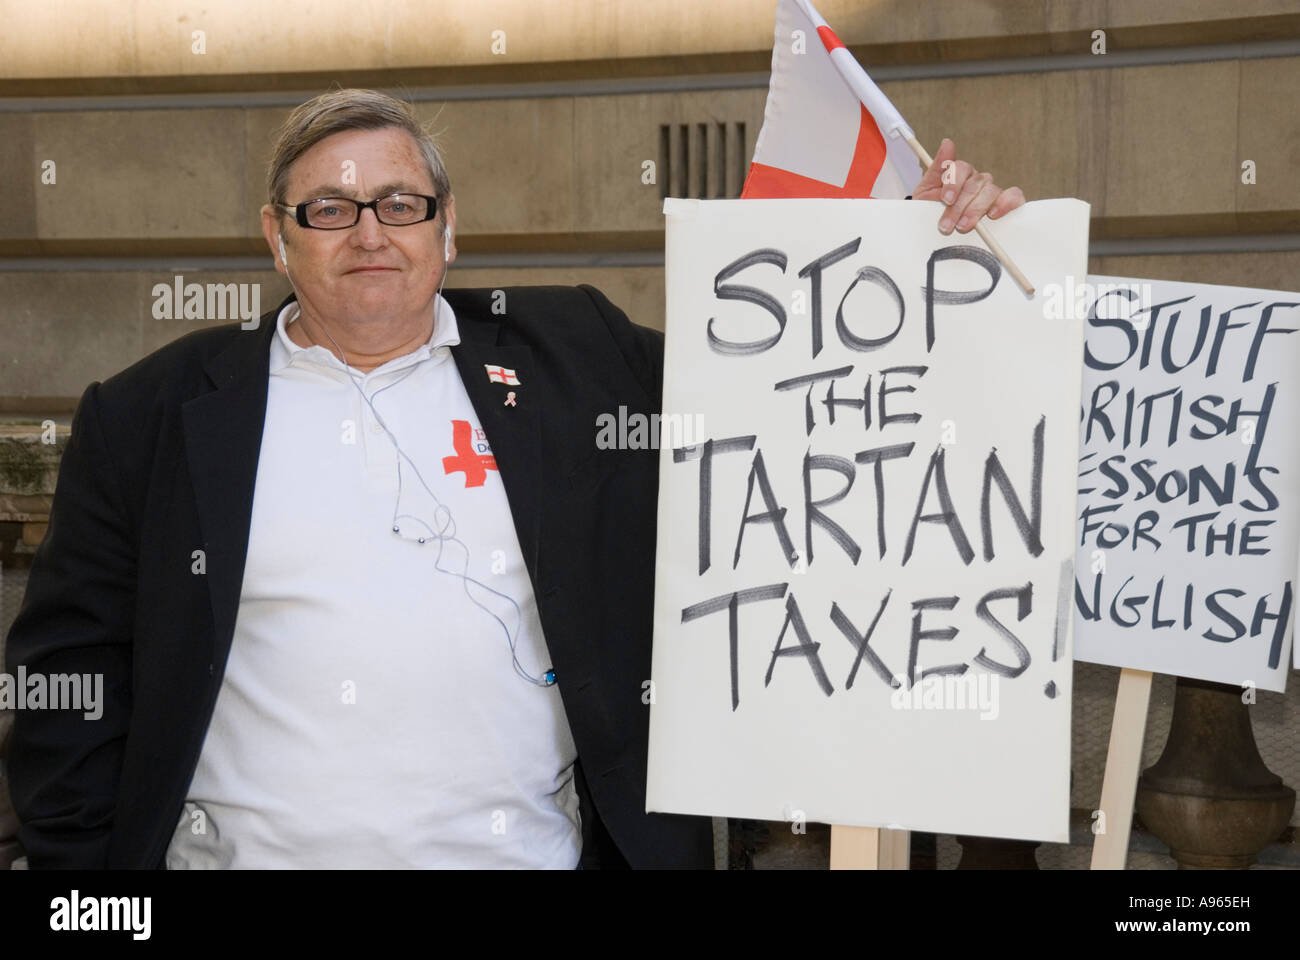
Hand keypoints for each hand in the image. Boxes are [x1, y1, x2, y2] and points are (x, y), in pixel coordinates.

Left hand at [911, 138, 1025, 234]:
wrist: (936, 229)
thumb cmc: (932, 209)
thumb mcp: (926, 190)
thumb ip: (937, 168)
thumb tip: (947, 143)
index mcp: (960, 173)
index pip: (961, 168)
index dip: (954, 183)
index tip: (946, 200)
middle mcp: (978, 180)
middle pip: (975, 184)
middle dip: (959, 206)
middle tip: (948, 224)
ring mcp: (992, 192)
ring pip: (990, 191)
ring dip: (975, 210)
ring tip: (963, 226)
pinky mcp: (1005, 204)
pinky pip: (1014, 197)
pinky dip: (1006, 203)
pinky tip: (993, 214)